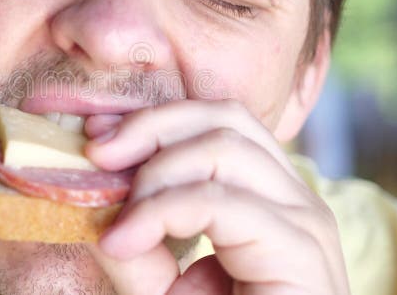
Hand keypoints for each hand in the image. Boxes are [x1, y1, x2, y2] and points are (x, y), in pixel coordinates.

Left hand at [83, 99, 349, 294]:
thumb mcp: (163, 289)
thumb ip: (137, 245)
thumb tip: (92, 199)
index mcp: (271, 199)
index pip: (220, 123)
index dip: (153, 121)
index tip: (96, 135)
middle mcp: (296, 201)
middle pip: (225, 119)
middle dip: (150, 128)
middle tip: (96, 154)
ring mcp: (303, 221)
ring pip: (223, 147)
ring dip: (153, 174)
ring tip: (117, 221)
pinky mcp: (299, 250)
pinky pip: (218, 202)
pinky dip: (159, 212)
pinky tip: (122, 242)